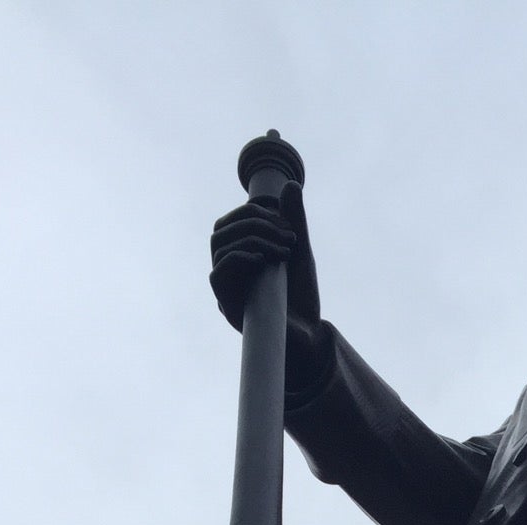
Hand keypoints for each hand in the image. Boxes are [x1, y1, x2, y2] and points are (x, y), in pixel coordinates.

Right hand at [209, 181, 324, 377]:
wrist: (308, 337)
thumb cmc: (301, 298)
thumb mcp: (299, 253)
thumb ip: (294, 221)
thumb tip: (290, 186)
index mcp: (240, 253)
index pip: (233, 220)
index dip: (254, 211)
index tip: (283, 217)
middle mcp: (228, 268)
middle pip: (222, 228)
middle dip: (254, 222)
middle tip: (287, 233)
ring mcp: (226, 286)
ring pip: (219, 246)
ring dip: (253, 238)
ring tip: (284, 249)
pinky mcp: (228, 304)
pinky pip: (218, 273)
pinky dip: (239, 258)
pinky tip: (263, 260)